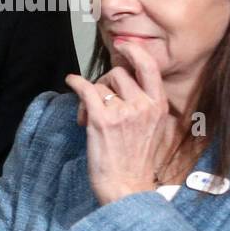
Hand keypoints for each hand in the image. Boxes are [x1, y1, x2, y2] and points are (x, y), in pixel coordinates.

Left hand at [64, 42, 171, 204]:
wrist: (126, 185)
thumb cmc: (135, 159)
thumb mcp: (152, 128)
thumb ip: (143, 105)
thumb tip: (120, 84)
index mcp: (159, 105)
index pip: (150, 67)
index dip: (135, 52)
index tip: (124, 46)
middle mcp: (143, 105)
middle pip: (118, 73)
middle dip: (105, 83)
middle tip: (97, 103)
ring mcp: (123, 111)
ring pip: (100, 83)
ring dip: (91, 94)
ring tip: (88, 115)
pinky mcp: (101, 120)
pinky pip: (85, 89)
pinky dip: (75, 82)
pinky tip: (70, 81)